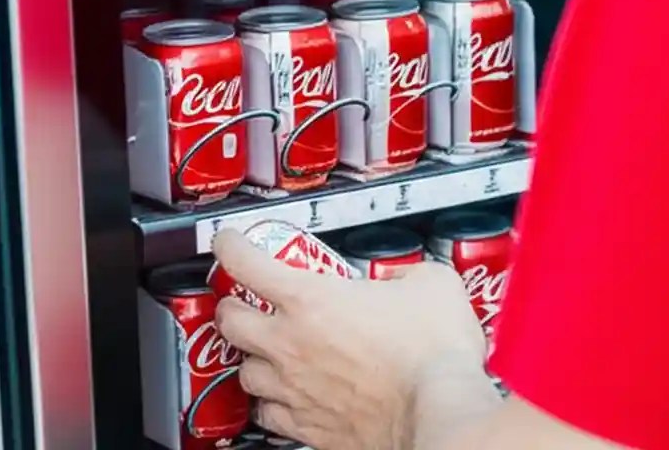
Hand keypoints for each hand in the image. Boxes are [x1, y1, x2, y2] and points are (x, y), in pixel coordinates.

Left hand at [212, 228, 487, 449]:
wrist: (439, 412)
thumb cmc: (433, 353)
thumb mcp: (432, 283)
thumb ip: (404, 274)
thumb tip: (399, 280)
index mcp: (311, 299)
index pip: (246, 263)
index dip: (230, 246)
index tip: (230, 243)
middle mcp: (290, 344)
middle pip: (229, 320)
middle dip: (232, 305)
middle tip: (244, 300)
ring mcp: (294, 388)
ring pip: (244, 371)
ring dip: (251, 357)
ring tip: (267, 351)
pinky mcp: (306, 426)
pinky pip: (266, 414)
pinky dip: (269, 402)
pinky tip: (284, 396)